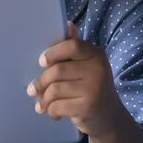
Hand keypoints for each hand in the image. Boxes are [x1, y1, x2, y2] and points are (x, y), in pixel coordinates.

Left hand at [26, 22, 127, 138]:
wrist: (109, 117)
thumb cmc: (92, 87)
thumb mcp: (87, 66)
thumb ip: (75, 48)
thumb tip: (68, 24)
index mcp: (96, 55)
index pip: (72, 46)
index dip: (53, 53)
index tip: (41, 62)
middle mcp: (98, 69)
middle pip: (57, 70)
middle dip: (41, 82)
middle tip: (32, 90)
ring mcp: (94, 89)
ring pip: (54, 90)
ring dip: (44, 99)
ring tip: (42, 104)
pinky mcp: (88, 107)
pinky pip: (58, 106)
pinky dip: (50, 111)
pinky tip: (53, 113)